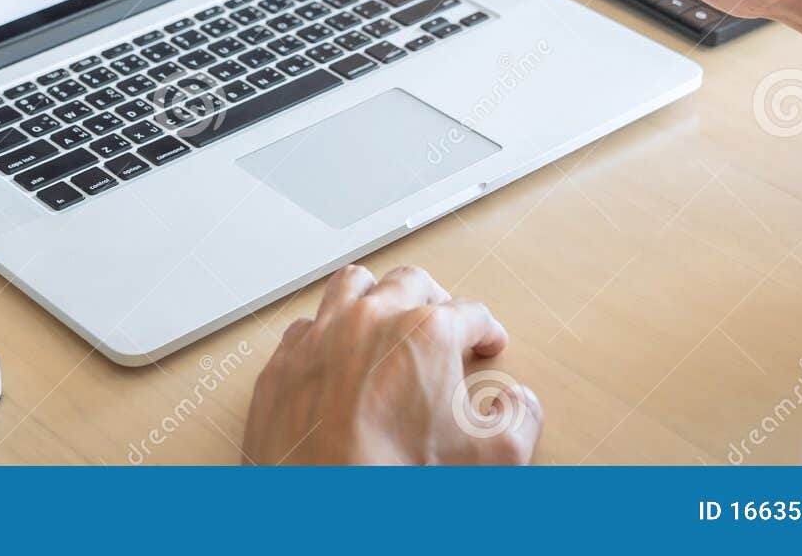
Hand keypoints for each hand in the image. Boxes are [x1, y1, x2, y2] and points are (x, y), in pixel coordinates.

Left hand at [242, 265, 541, 464]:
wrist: (322, 519)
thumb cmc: (396, 483)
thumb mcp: (493, 459)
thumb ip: (518, 419)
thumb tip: (517, 402)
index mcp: (426, 333)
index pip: (471, 313)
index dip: (486, 330)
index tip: (486, 342)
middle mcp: (370, 320)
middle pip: (410, 283)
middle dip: (434, 299)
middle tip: (444, 322)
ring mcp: (321, 338)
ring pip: (352, 286)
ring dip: (375, 297)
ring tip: (386, 317)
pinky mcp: (283, 365)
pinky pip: (306, 327)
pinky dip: (326, 333)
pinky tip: (334, 352)